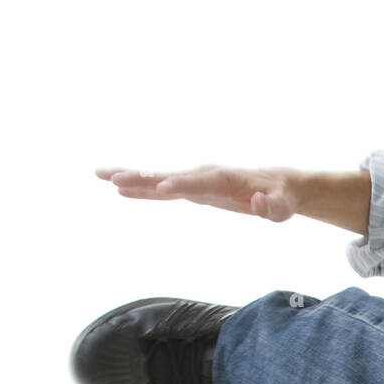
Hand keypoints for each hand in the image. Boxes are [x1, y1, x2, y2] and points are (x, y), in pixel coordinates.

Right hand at [95, 164, 301, 221]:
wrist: (279, 186)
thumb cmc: (281, 198)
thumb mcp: (283, 207)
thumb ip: (272, 207)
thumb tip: (258, 204)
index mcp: (224, 179)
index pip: (200, 182)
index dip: (182, 185)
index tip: (162, 188)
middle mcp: (205, 175)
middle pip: (169, 176)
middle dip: (143, 177)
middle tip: (113, 176)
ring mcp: (196, 181)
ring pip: (159, 179)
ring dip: (131, 178)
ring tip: (101, 175)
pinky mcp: (192, 189)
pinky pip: (162, 188)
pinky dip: (142, 189)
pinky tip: (120, 189)